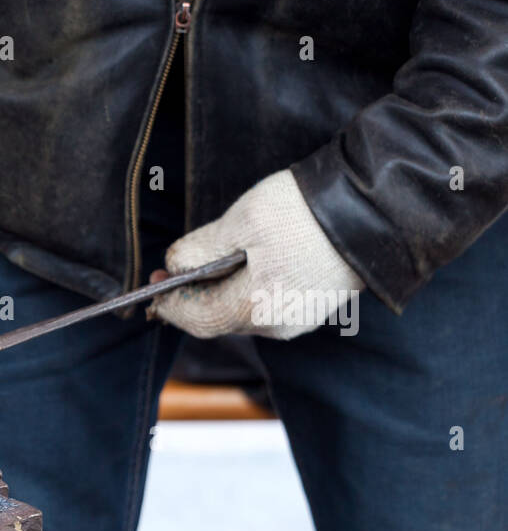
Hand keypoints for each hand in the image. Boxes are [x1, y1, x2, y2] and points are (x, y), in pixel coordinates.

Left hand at [150, 169, 363, 339]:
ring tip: (207, 262)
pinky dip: (249, 287)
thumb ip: (200, 248)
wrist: (378, 205)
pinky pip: (270, 302)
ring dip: (221, 291)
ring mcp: (300, 319)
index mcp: (255, 309)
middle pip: (219, 318)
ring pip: (245, 311)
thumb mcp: (242, 220)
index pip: (196, 318)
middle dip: (193, 296)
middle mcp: (277, 325)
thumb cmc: (306, 211)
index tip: (152, 285)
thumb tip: (174, 267)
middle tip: (172, 272)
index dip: (170, 302)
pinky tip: (247, 262)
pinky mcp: (317, 305)